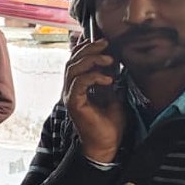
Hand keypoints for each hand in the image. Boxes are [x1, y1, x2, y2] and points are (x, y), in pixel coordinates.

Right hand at [62, 38, 127, 162]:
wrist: (108, 143)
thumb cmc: (110, 122)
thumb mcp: (113, 92)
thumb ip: (109, 76)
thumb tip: (114, 58)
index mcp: (79, 85)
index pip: (76, 60)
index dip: (87, 47)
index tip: (105, 41)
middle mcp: (71, 88)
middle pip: (72, 60)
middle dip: (89, 49)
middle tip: (107, 44)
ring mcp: (71, 95)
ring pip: (73, 69)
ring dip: (91, 60)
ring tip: (109, 60)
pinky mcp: (74, 103)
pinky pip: (79, 83)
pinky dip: (93, 76)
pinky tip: (108, 78)